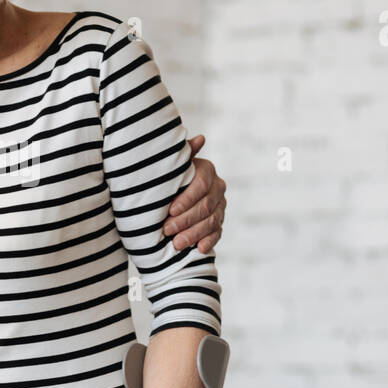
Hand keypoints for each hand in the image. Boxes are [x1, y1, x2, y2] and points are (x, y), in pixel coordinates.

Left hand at [165, 134, 225, 252]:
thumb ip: (183, 154)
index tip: (170, 210)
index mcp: (207, 171)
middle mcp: (218, 187)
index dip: (187, 199)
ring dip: (193, 234)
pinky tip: (199, 249)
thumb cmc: (167, 178)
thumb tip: (201, 138)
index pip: (201, 185)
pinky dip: (208, 241)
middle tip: (167, 230)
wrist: (168, 197)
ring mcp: (220, 206)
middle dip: (185, 220)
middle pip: (205, 206)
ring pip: (211, 221)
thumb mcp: (171, 166)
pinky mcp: (219, 223)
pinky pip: (217, 233)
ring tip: (176, 243)